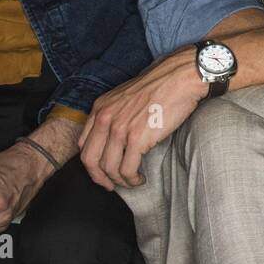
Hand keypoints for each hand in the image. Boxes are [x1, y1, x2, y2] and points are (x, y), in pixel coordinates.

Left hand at [79, 48, 206, 189]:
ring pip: (109, 168)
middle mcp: (105, 119)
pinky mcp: (137, 139)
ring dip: (119, 180)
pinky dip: (132, 179)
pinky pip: (127, 169)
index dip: (91, 163)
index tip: (101, 171)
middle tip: (111, 185)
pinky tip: (140, 178)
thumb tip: (116, 135)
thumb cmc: (159, 85)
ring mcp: (120, 129)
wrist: (179, 78)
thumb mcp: (126, 95)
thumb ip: (115, 113)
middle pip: (90, 160)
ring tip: (132, 181)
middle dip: (99, 177)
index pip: (84, 144)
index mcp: (100, 108)